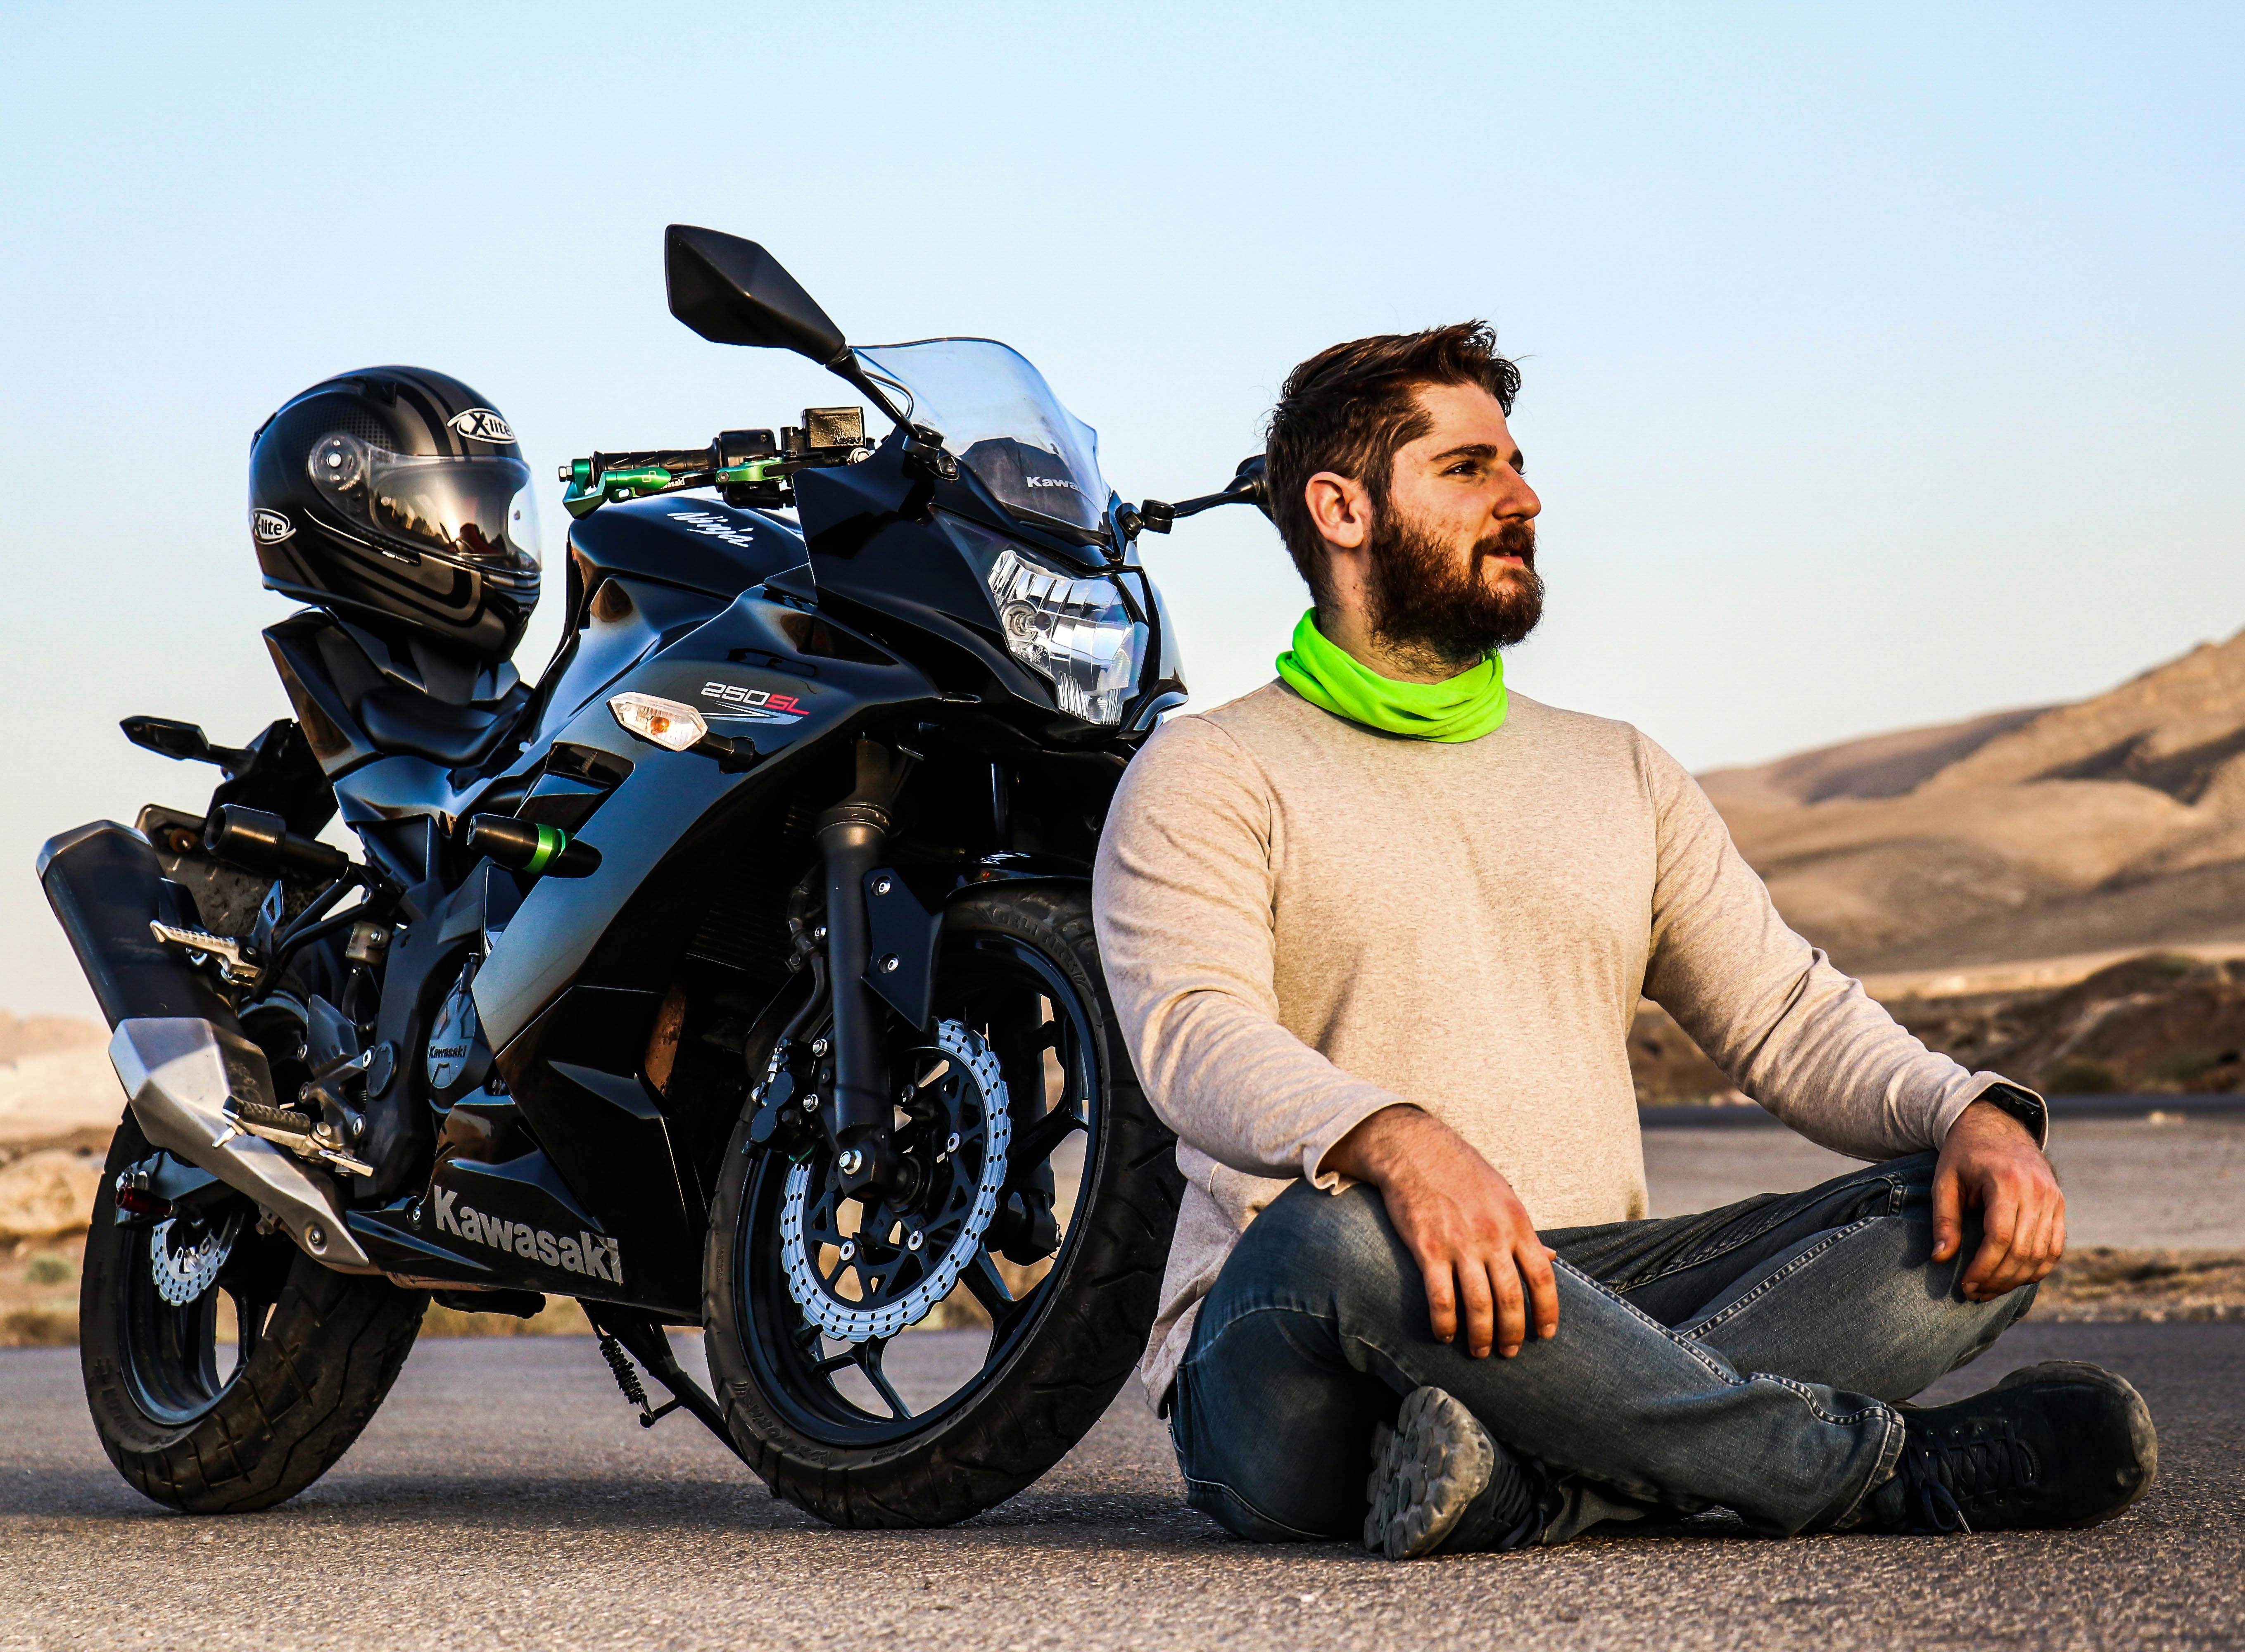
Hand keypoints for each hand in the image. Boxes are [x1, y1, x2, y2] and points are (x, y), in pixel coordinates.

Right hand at [1323, 1104, 1558, 1358]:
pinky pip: (1440, 1297)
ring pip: (1479, 1304)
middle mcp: (1493, 1236)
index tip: (1546, 1335)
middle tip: (1508, 1353)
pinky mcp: (1428, 1247)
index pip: (1543, 1278)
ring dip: (1481, 1336)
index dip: (1547, 1312)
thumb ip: (1527, 1232)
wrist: (1415, 1148)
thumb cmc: (1462, 1173)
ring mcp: (1460, 1243)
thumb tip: (1553, 1258)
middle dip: (1512, 1334)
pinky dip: (1445, 1323)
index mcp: (1517, 1224)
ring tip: (1479, 1352)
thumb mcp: (1505, 1197)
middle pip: (1512, 1299)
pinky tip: (1445, 1335)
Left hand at [1932, 1098, 2065, 1300]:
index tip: (1966, 1285)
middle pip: (2023, 1251)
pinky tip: (2015, 1278)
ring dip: (2017, 1279)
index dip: (1985, 1268)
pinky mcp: (2060, 1204)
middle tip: (1975, 1293)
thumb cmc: (1964, 1156)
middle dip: (1999, 1279)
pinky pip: (2055, 1247)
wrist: (1996, 1127)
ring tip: (1990, 1290)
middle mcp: (2037, 1191)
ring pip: (2042, 1254)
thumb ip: (1944, 1220)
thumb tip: (1940, 1259)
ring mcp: (2053, 1198)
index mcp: (2007, 1182)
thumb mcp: (1945, 1181)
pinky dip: (2038, 1268)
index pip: (2001, 1238)